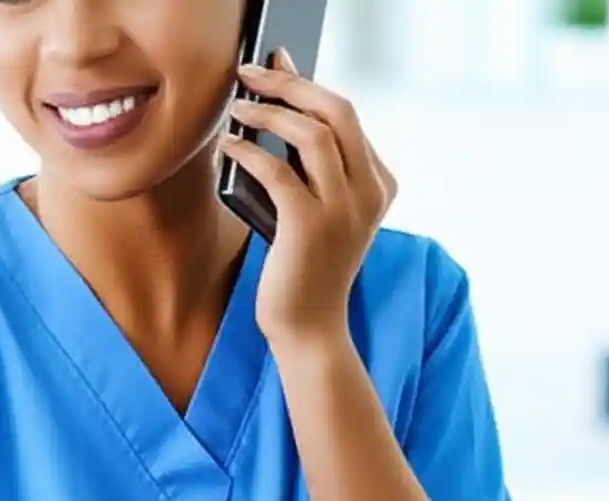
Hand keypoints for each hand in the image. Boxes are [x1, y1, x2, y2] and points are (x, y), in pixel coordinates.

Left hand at [220, 48, 397, 349]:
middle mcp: (369, 192)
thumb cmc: (306, 268)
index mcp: (379, 184)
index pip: (347, 115)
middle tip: (250, 71)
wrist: (310, 329)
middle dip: (290, 83)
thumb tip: (275, 113)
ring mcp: (343, 209)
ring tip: (237, 106)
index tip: (277, 63)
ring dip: (268, 112)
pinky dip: (249, 150)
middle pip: (337, 111)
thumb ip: (312, 170)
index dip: (308, 84)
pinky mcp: (310, 227)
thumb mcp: (321, 211)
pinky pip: (277, 171)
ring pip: (312, 133)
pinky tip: (230, 146)